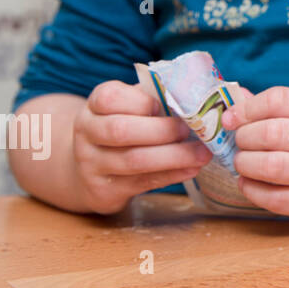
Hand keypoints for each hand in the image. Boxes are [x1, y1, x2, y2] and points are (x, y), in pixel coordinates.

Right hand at [70, 80, 213, 214]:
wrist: (90, 169)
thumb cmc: (125, 126)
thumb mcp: (132, 107)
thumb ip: (156, 98)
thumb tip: (199, 97)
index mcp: (95, 104)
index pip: (111, 98)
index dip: (142, 102)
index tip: (167, 106)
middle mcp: (87, 132)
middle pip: (121, 130)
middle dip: (163, 131)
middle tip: (195, 130)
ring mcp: (91, 163)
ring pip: (133, 160)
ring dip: (174, 157)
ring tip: (202, 154)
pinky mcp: (102, 190)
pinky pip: (141, 182)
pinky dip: (171, 175)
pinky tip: (191, 169)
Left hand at [220, 87, 288, 222]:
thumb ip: (275, 107)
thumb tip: (235, 99)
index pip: (279, 100)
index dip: (247, 108)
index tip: (231, 118)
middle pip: (272, 133)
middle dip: (244, 137)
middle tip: (239, 142)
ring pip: (271, 166)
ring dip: (245, 163)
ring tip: (242, 162)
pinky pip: (274, 198)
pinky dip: (251, 190)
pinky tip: (247, 183)